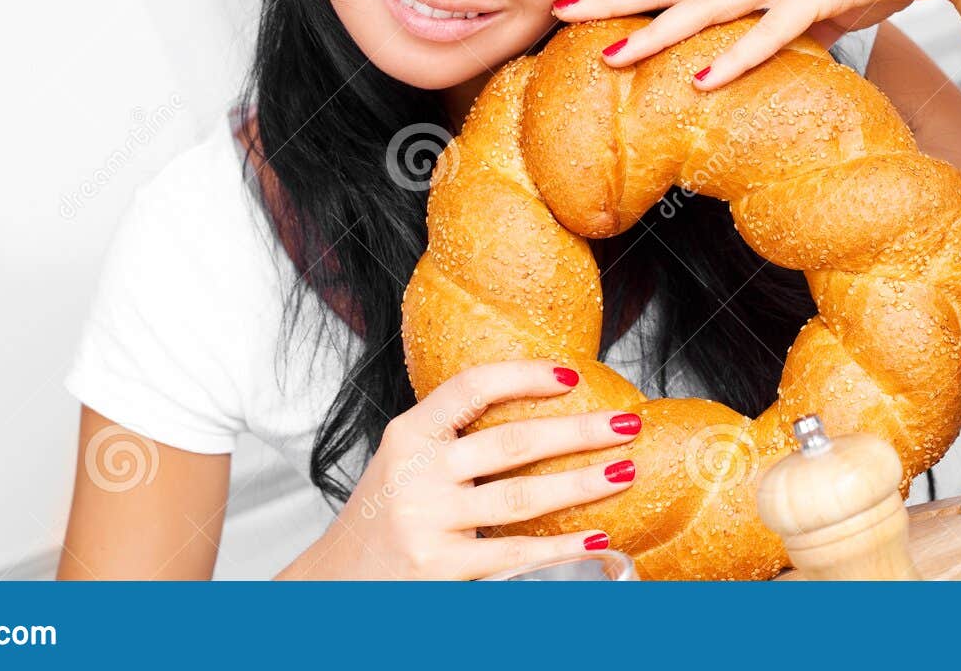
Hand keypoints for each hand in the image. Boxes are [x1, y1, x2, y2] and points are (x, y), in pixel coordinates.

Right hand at [287, 359, 639, 579]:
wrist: (333, 585)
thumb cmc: (381, 519)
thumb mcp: (404, 463)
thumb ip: (451, 438)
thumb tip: (535, 409)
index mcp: (408, 434)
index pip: (471, 387)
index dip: (525, 375)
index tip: (572, 375)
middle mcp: (415, 472)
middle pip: (511, 441)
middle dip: (578, 432)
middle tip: (626, 424)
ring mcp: (426, 521)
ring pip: (522, 497)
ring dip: (582, 484)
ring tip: (624, 472)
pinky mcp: (439, 568)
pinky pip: (514, 553)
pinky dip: (561, 546)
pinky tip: (596, 539)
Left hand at [552, 0, 960, 88]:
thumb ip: (785, 19)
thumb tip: (761, 52)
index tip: (577, 4)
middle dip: (614, 0)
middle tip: (559, 13)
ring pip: (709, 3)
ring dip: (658, 30)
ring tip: (611, 54)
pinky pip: (771, 28)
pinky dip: (735, 54)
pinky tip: (702, 79)